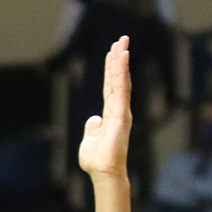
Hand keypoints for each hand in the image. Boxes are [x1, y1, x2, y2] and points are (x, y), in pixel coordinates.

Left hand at [77, 36, 131, 180]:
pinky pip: (121, 89)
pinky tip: (123, 58)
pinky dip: (122, 72)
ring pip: (121, 80)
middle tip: (122, 39)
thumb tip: (94, 118)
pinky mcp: (121, 114)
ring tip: (123, 42)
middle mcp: (118, 109)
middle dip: (119, 58)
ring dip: (121, 61)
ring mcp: (121, 111)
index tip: (113, 52)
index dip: (111, 69)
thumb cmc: (97, 160)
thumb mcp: (89, 140)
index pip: (110, 86)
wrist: (103, 172)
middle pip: (117, 79)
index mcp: (110, 114)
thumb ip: (92, 128)